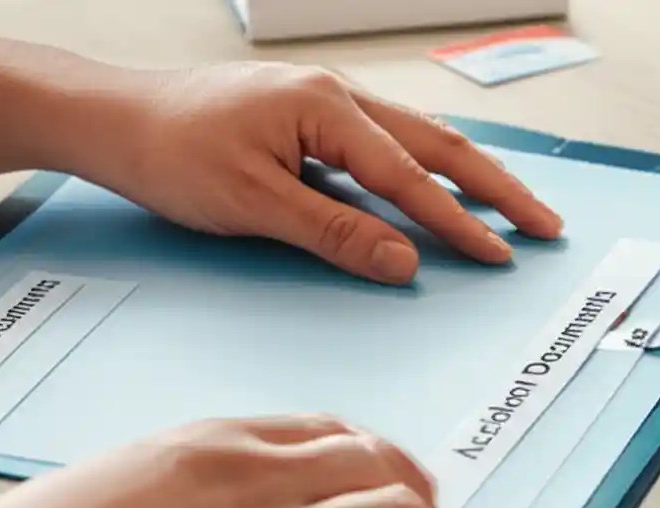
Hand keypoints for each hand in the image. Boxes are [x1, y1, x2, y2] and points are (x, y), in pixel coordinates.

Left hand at [75, 62, 563, 284]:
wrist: (115, 117)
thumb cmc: (171, 152)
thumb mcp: (253, 203)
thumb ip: (334, 232)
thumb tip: (402, 260)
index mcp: (326, 109)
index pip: (409, 177)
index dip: (458, 222)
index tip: (499, 255)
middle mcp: (338, 95)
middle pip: (437, 144)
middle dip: (495, 187)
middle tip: (543, 223)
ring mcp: (328, 102)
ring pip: (419, 137)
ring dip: (469, 173)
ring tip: (512, 205)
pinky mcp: (314, 116)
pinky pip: (388, 141)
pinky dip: (427, 166)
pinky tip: (441, 186)